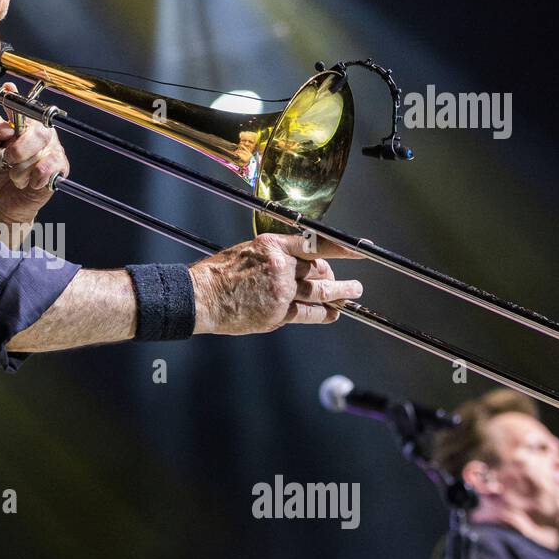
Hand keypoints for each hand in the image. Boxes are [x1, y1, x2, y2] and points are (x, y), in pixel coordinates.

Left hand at [0, 82, 69, 222]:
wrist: (3, 201)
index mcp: (19, 123)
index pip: (18, 106)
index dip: (14, 98)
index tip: (8, 90)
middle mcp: (37, 131)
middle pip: (33, 131)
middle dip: (16, 150)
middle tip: (6, 160)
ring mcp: (51, 147)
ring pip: (38, 152)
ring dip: (20, 170)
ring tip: (16, 176)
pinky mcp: (59, 165)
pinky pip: (46, 168)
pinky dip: (33, 178)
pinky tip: (31, 182)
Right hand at [189, 233, 363, 334]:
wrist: (201, 297)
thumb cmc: (218, 274)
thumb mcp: (247, 252)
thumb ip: (273, 256)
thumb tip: (296, 264)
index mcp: (272, 246)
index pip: (315, 243)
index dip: (341, 248)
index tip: (358, 250)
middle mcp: (280, 266)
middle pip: (319, 270)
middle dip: (335, 276)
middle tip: (348, 282)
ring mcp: (281, 291)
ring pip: (320, 292)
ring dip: (341, 294)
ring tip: (354, 293)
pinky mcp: (277, 313)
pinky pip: (308, 313)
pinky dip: (323, 314)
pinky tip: (333, 314)